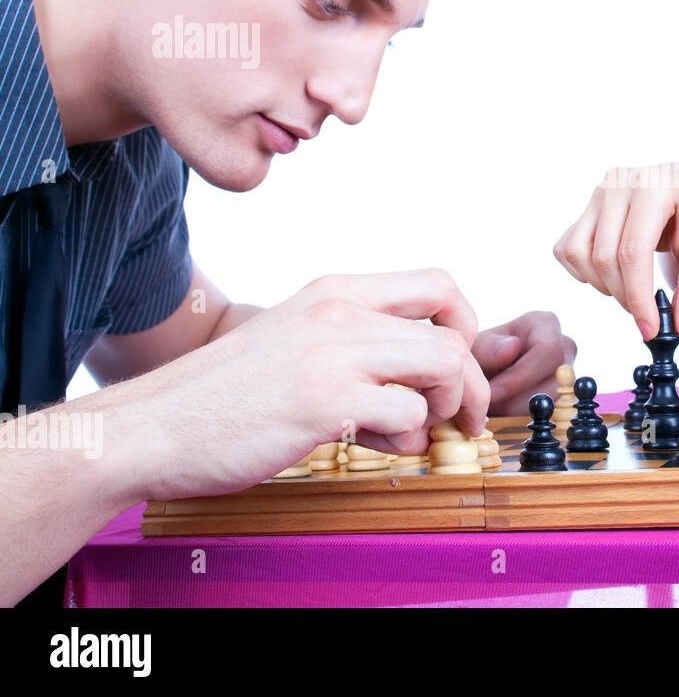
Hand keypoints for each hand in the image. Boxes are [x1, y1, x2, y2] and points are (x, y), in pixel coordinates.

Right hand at [131, 268, 489, 501]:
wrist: (155, 425)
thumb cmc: (227, 392)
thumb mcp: (296, 336)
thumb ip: (356, 339)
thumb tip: (424, 368)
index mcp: (336, 291)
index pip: (439, 283)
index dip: (465, 325)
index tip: (456, 365)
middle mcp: (341, 312)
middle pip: (454, 332)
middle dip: (471, 383)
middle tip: (461, 417)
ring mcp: (334, 354)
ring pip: (444, 367)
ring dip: (443, 410)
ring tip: (411, 431)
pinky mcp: (325, 402)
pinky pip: (409, 416)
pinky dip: (407, 441)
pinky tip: (376, 446)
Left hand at [471, 311, 576, 415]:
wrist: (476, 378)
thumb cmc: (475, 358)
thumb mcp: (473, 350)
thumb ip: (487, 348)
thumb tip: (513, 347)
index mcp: (545, 324)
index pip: (548, 350)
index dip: (521, 376)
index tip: (491, 392)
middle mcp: (564, 346)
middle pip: (555, 381)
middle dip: (518, 401)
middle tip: (488, 409)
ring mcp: (567, 374)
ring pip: (555, 404)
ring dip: (519, 414)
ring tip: (492, 412)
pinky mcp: (564, 398)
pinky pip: (551, 418)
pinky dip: (524, 422)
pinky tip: (502, 418)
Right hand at [554, 161, 678, 338]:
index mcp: (653, 187)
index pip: (632, 252)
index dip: (638, 298)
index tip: (651, 328)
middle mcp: (618, 184)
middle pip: (604, 258)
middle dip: (625, 297)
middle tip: (649, 312)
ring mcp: (598, 192)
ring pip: (579, 255)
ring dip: (602, 284)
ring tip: (633, 288)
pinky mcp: (587, 205)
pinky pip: (568, 248)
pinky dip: (584, 270)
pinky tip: (614, 273)